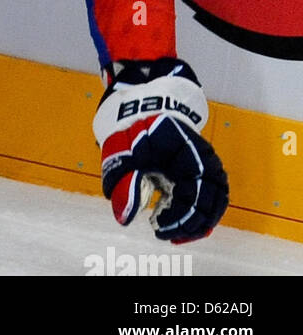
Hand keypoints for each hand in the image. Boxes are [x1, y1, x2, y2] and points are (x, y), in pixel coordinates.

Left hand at [93, 58, 228, 243]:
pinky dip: (199, 210)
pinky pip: (209, 194)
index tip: (156, 227)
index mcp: (188, 155)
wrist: (142, 100)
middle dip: (188, 224)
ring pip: (214, 201)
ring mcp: (206, 162)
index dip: (178, 219)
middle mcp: (204, 160)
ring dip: (197, 221)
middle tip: (165, 234)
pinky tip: (181, 220)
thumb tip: (125, 217)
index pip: (194, 198)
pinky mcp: (201, 165)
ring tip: (175, 233)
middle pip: (210, 204)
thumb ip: (123, 182)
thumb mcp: (122, 150)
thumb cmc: (132, 125)